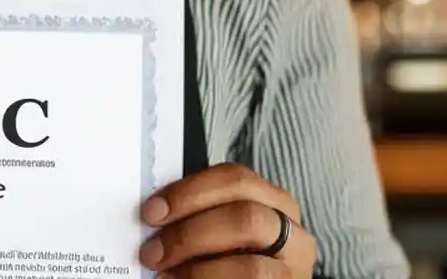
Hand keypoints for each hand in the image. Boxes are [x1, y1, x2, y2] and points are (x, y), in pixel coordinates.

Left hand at [137, 163, 315, 277]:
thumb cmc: (227, 259)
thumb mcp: (216, 230)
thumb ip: (196, 218)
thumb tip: (153, 214)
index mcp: (272, 200)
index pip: (234, 178)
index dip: (188, 192)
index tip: (152, 211)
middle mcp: (292, 230)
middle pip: (244, 215)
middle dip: (190, 233)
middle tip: (152, 252)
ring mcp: (295, 268)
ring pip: (251, 265)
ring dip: (199, 271)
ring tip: (166, 274)